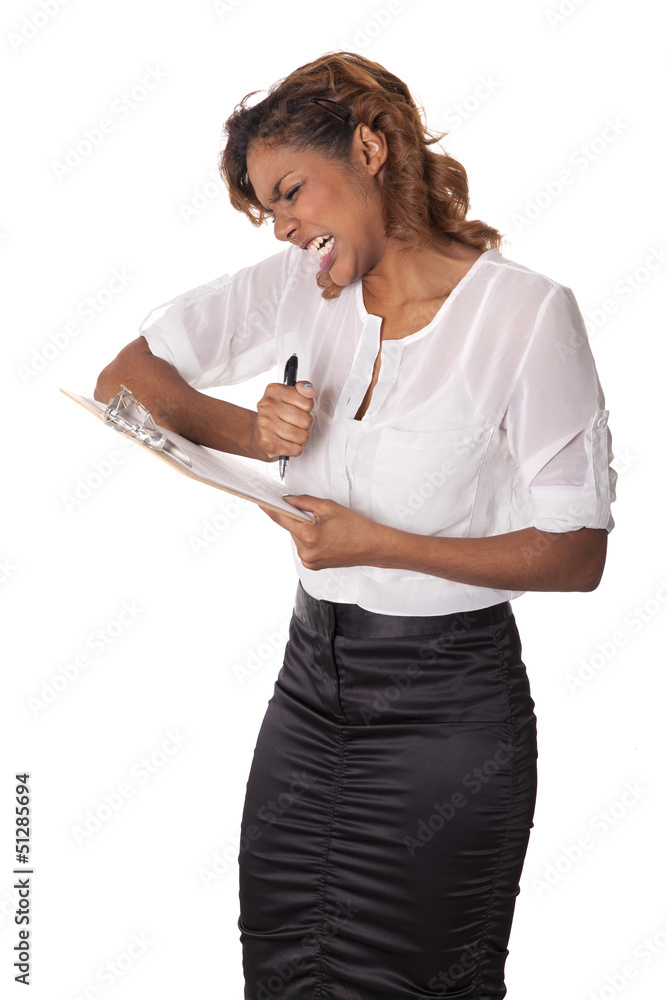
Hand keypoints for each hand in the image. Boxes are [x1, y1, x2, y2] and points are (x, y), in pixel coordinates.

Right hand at [248, 380, 316, 461]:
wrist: (256, 435)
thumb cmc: (274, 416)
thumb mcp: (287, 397)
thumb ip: (302, 391)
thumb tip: (310, 390)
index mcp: (273, 391)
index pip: (307, 401)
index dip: (307, 408)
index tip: (298, 409)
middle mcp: (267, 406)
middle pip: (306, 420)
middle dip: (304, 425)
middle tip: (294, 423)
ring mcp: (266, 425)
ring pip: (302, 436)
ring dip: (299, 438)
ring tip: (290, 434)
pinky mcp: (268, 443)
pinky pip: (296, 449)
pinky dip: (294, 448)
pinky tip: (286, 443)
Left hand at [258, 494, 392, 570]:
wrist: (373, 547)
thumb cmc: (356, 527)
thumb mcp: (329, 507)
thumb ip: (304, 502)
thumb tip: (287, 500)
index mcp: (309, 536)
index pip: (282, 519)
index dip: (270, 508)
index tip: (261, 501)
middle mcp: (306, 553)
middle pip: (291, 528)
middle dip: (298, 518)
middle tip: (317, 514)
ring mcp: (309, 561)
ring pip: (297, 538)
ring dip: (305, 529)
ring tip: (327, 527)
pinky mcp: (313, 566)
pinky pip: (304, 547)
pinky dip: (309, 539)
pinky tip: (326, 536)